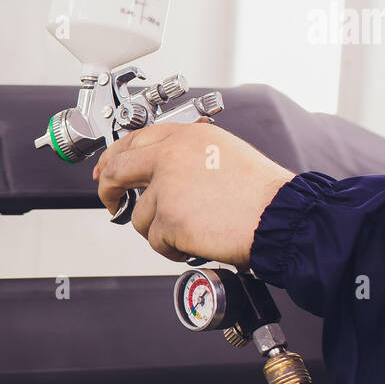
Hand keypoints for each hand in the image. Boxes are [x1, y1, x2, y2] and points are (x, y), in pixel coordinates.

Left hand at [92, 122, 294, 266]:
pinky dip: (172, 247)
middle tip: (111, 202)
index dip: (113, 158)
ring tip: (193, 229)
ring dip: (160, 229)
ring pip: (140, 216)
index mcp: (186, 136)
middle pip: (119, 170)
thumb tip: (157, 170)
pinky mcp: (169, 219)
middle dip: (109, 190)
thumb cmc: (260, 192)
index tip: (105, 170)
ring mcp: (167, 188)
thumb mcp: (221, 153)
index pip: (134, 141)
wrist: (279, 217)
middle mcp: (171, 156)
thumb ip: (185, 156)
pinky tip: (197, 240)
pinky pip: (156, 240)